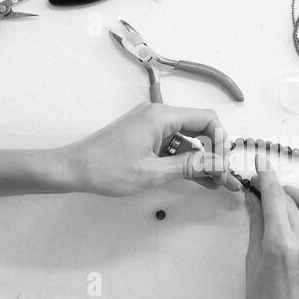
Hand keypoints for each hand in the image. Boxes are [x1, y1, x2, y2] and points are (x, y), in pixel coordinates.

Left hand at [65, 103, 240, 196]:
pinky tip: (197, 178)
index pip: (207, 120)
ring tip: (214, 184)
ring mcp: (151, 126)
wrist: (73, 169)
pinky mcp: (145, 136)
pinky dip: (184, 161)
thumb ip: (189, 166)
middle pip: (200, 130)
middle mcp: (158, 115)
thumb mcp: (153, 172)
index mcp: (161, 116)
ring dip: (201, 161)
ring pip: (187, 140)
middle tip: (225, 179)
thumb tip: (218, 165)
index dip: (222, 142)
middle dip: (214, 154)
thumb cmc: (106, 168)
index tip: (224, 165)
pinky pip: (173, 146)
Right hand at [243, 151, 298, 298]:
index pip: (274, 198)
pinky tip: (295, 219)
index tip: (259, 163)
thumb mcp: (252, 262)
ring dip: (294, 198)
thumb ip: (256, 225)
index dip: (266, 177)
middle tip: (262, 186)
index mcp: (280, 244)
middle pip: (291, 199)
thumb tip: (253, 197)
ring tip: (279, 201)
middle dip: (276, 189)